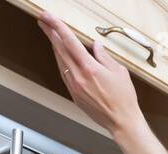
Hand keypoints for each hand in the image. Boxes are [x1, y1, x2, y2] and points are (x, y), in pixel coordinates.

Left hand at [38, 11, 143, 135]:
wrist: (121, 122)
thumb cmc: (124, 98)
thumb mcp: (119, 71)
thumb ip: (104, 57)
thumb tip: (95, 46)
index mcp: (90, 68)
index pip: (69, 41)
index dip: (57, 27)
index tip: (48, 17)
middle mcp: (78, 76)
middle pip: (60, 49)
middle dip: (50, 33)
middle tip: (43, 22)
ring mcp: (74, 86)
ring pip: (60, 61)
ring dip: (55, 47)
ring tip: (51, 36)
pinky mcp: (74, 94)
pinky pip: (64, 73)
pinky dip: (61, 62)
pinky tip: (61, 57)